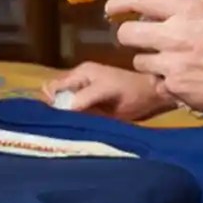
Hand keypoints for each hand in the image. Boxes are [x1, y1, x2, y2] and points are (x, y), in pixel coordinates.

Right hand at [41, 61, 177, 121]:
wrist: (153, 96)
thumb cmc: (131, 92)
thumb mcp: (105, 92)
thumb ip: (83, 99)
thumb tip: (62, 109)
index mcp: (80, 73)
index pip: (53, 87)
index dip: (50, 102)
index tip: (53, 119)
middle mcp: (78, 81)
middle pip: (55, 96)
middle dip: (55, 110)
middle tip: (60, 126)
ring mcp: (85, 94)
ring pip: (64, 107)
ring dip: (64, 117)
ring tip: (68, 129)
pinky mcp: (91, 106)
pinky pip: (75, 113)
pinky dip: (73, 121)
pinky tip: (77, 129)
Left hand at [107, 0, 202, 115]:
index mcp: (189, 10)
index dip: (118, 2)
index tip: (112, 7)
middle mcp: (177, 36)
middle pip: (127, 34)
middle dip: (128, 34)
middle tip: (138, 36)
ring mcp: (175, 65)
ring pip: (140, 61)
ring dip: (150, 60)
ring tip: (171, 60)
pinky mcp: (177, 89)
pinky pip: (158, 83)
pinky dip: (167, 82)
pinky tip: (184, 78)